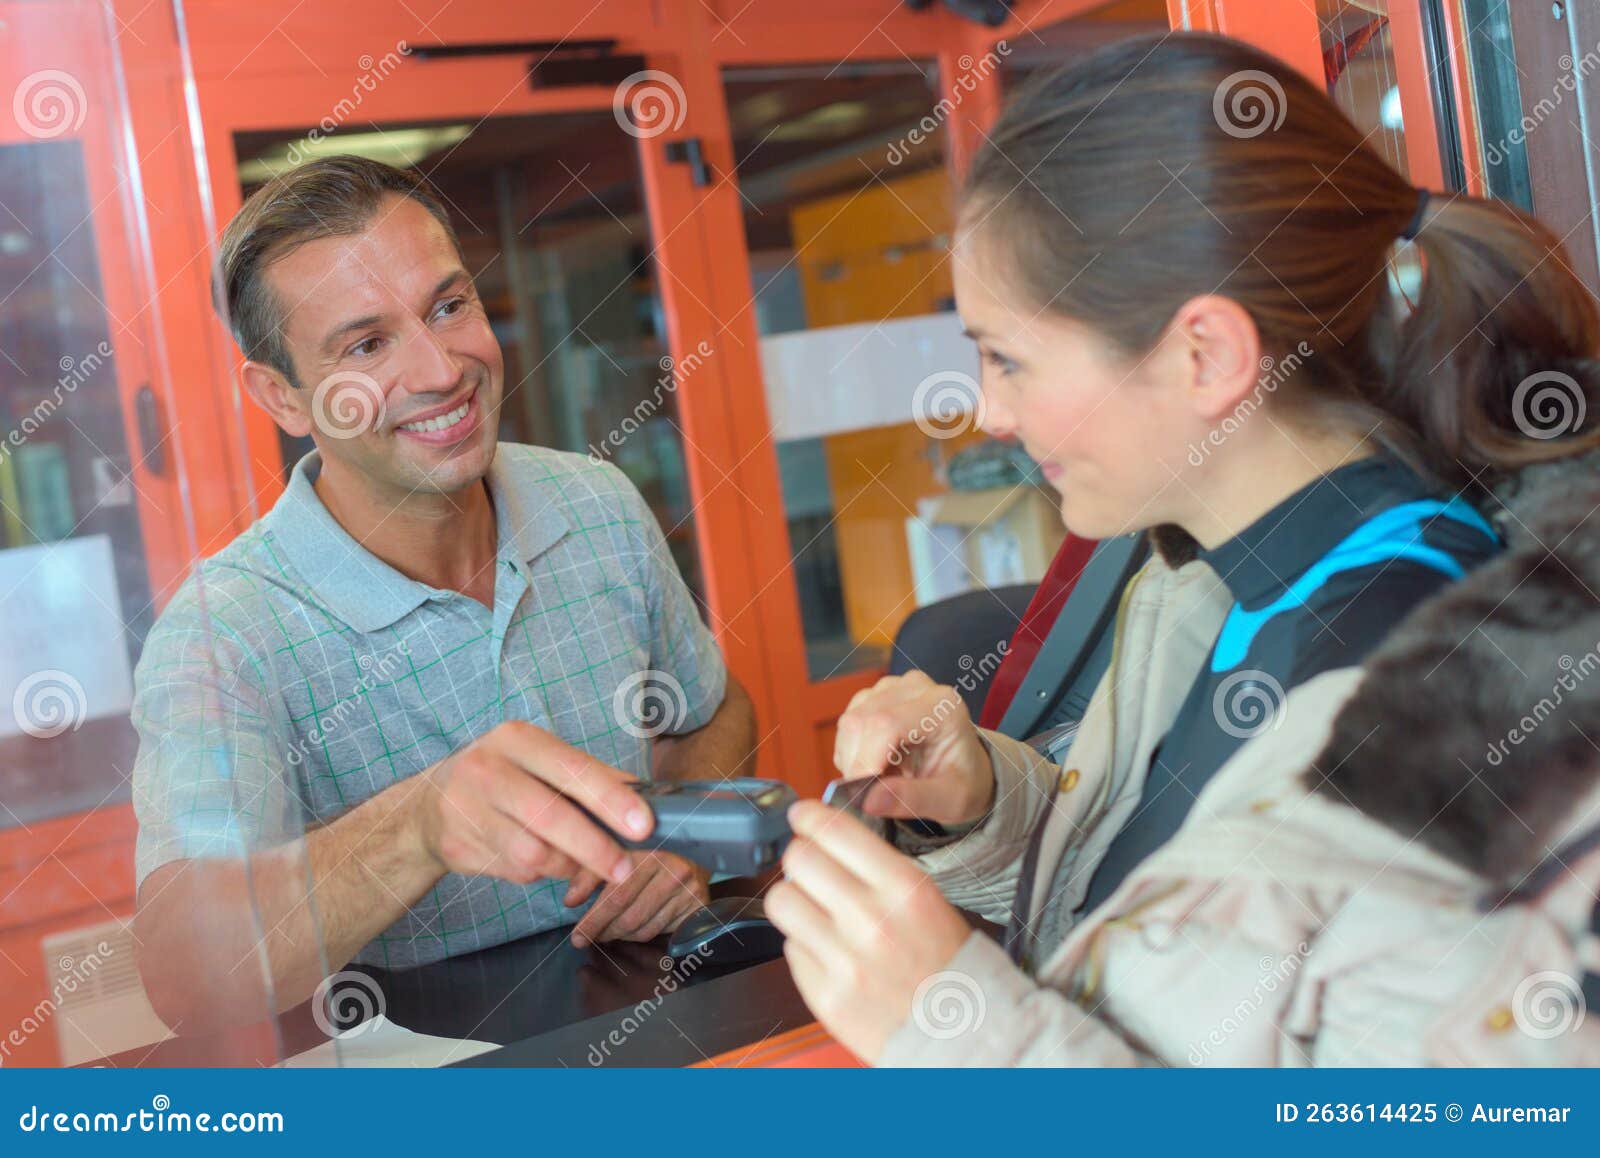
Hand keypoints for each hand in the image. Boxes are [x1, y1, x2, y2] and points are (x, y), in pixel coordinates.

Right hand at [411, 720, 650, 888]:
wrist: (428, 805)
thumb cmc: (505, 779)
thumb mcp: (540, 763)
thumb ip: (588, 778)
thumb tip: (646, 799)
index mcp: (517, 739)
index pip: (572, 769)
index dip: (611, 799)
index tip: (644, 825)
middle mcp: (486, 768)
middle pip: (550, 815)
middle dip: (594, 847)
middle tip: (624, 868)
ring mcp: (465, 808)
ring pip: (533, 853)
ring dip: (565, 865)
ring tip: (573, 862)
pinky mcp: (456, 846)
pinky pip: (514, 871)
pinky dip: (536, 873)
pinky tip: (534, 860)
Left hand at [563, 851, 709, 946]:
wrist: (693, 846)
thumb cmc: (647, 849)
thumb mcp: (616, 851)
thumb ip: (589, 874)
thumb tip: (570, 901)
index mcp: (650, 854)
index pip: (616, 896)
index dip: (593, 919)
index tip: (577, 936)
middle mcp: (673, 872)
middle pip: (630, 917)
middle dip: (603, 932)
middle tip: (584, 940)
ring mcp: (688, 891)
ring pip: (645, 929)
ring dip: (620, 936)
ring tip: (605, 933)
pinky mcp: (698, 905)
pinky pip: (661, 931)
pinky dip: (640, 935)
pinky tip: (629, 930)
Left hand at [765, 800, 971, 1062]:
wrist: (963, 1035)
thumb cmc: (946, 963)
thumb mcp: (925, 900)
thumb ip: (874, 870)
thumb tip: (820, 841)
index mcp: (904, 888)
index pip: (834, 830)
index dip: (808, 817)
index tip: (801, 815)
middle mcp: (871, 920)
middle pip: (798, 860)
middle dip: (798, 857)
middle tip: (806, 867)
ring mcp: (844, 961)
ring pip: (781, 902)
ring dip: (793, 901)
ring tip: (812, 912)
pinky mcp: (825, 997)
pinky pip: (790, 950)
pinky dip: (804, 947)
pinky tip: (829, 955)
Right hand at [834, 671, 994, 825]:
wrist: (965, 767)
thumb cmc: (963, 781)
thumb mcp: (950, 800)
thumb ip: (911, 799)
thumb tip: (868, 800)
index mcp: (942, 706)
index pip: (887, 724)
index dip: (867, 760)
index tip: (864, 793)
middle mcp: (916, 687)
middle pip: (862, 721)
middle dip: (859, 764)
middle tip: (877, 792)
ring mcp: (892, 688)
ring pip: (850, 723)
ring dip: (854, 759)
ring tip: (884, 777)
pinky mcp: (874, 696)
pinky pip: (846, 726)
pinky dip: (852, 753)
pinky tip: (877, 764)